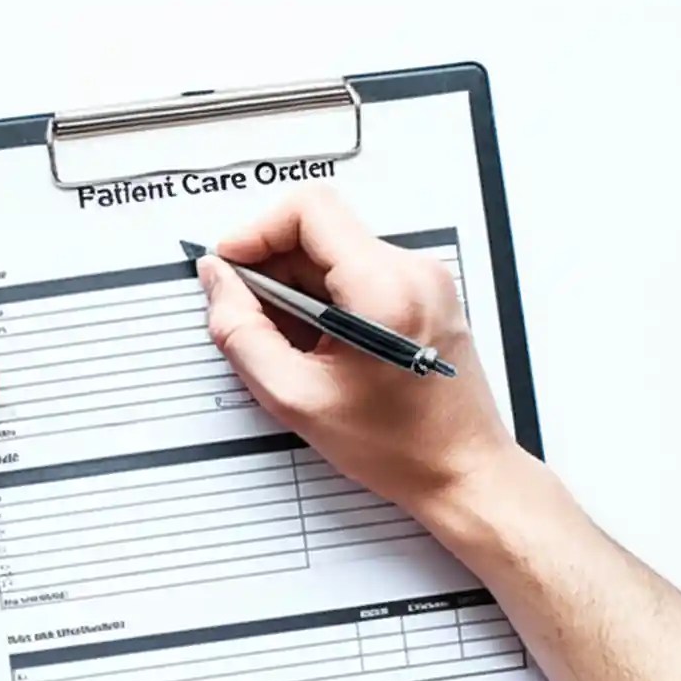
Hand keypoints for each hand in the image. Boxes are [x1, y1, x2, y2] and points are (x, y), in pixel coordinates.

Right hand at [198, 186, 516, 518]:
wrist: (462, 470)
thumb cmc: (400, 447)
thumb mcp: (295, 396)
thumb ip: (241, 332)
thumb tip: (218, 283)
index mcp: (384, 288)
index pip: (309, 209)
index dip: (255, 231)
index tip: (230, 263)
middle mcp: (411, 271)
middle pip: (318, 230)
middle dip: (271, 267)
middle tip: (251, 316)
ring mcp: (423, 279)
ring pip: (335, 252)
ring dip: (297, 287)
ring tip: (292, 344)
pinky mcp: (424, 292)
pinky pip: (358, 272)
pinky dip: (324, 298)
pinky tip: (319, 346)